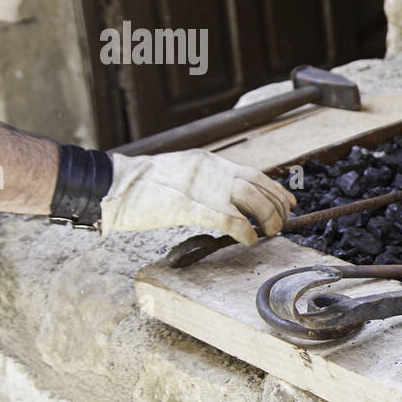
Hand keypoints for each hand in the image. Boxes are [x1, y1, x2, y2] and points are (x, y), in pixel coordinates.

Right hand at [99, 151, 294, 245]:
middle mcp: (210, 170)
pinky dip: (245, 231)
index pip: (254, 174)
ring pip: (250, 200)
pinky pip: (229, 219)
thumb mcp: (182, 175)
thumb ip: (206, 183)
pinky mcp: (189, 207)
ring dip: (266, 218)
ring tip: (268, 232)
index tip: (289, 204)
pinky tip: (249, 239)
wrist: (113, 184)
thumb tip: (229, 200)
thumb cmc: (143, 186)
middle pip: (258, 187)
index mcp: (209, 162)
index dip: (276, 190)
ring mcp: (201, 187)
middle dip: (276, 207)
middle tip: (280, 224)